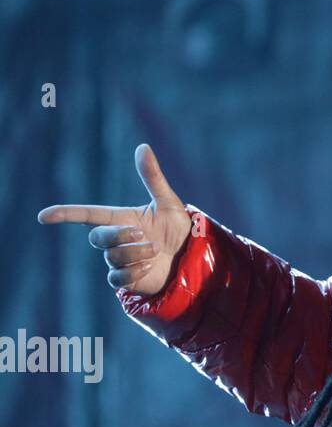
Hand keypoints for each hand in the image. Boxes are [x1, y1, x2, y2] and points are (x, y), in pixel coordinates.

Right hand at [37, 144, 192, 295]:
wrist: (192, 255)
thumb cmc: (178, 227)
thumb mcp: (167, 201)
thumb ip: (152, 177)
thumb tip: (142, 147)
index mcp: (121, 218)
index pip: (87, 215)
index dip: (65, 214)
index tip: (43, 216)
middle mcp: (116, 239)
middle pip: (98, 237)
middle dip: (118, 235)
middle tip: (143, 234)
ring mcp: (120, 260)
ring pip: (112, 257)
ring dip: (135, 253)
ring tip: (156, 250)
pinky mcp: (127, 279)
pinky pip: (117, 278)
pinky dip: (133, 272)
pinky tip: (151, 266)